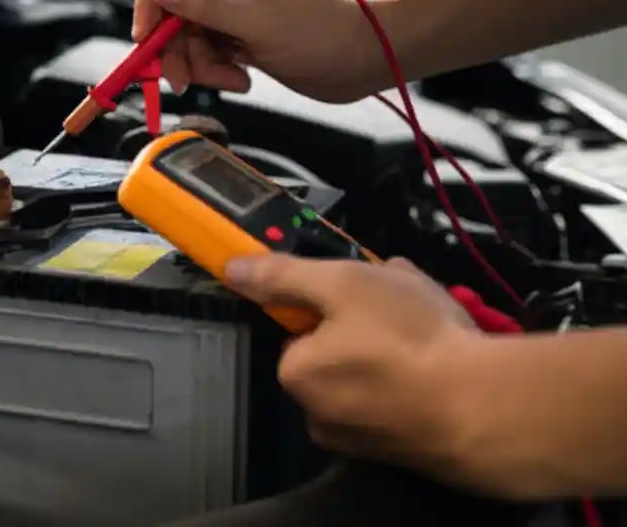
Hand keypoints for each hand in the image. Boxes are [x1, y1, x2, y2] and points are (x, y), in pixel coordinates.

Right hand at [132, 0, 391, 103]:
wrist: (375, 58)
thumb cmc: (333, 32)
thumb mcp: (264, 22)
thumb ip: (209, 6)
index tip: (145, 37)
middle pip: (176, 2)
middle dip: (174, 43)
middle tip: (180, 78)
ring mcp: (240, 2)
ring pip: (189, 31)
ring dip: (198, 62)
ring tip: (228, 81)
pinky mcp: (245, 29)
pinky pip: (210, 48)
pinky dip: (216, 69)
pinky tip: (241, 79)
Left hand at [223, 254, 488, 481]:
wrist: (486, 409)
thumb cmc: (408, 340)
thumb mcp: (342, 283)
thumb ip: (284, 275)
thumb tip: (233, 269)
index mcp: (297, 375)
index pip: (301, 329)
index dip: (333, 303)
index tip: (366, 291)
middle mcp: (320, 416)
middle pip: (340, 351)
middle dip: (370, 325)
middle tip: (407, 305)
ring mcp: (365, 439)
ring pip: (375, 374)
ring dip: (399, 348)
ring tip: (437, 330)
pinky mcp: (407, 450)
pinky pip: (405, 399)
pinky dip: (421, 380)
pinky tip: (450, 363)